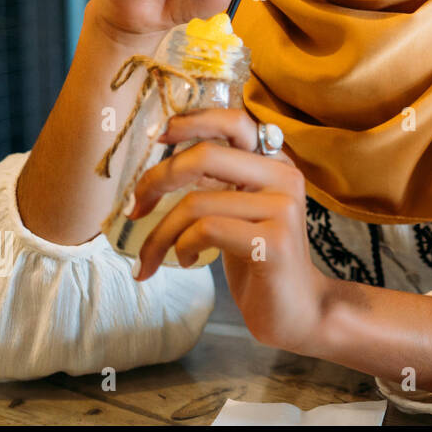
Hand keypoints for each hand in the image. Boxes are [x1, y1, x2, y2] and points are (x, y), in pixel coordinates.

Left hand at [127, 107, 328, 353]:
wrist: (297, 310)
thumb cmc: (259, 259)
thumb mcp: (239, 210)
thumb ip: (219, 181)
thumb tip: (163, 159)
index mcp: (275, 163)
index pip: (234, 121)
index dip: (192, 121)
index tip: (158, 137)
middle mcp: (284, 176)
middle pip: (206, 154)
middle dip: (157, 179)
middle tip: (135, 208)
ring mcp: (282, 208)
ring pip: (196, 202)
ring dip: (160, 233)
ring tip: (152, 256)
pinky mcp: (274, 241)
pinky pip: (206, 230)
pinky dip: (182, 247)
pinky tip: (188, 260)